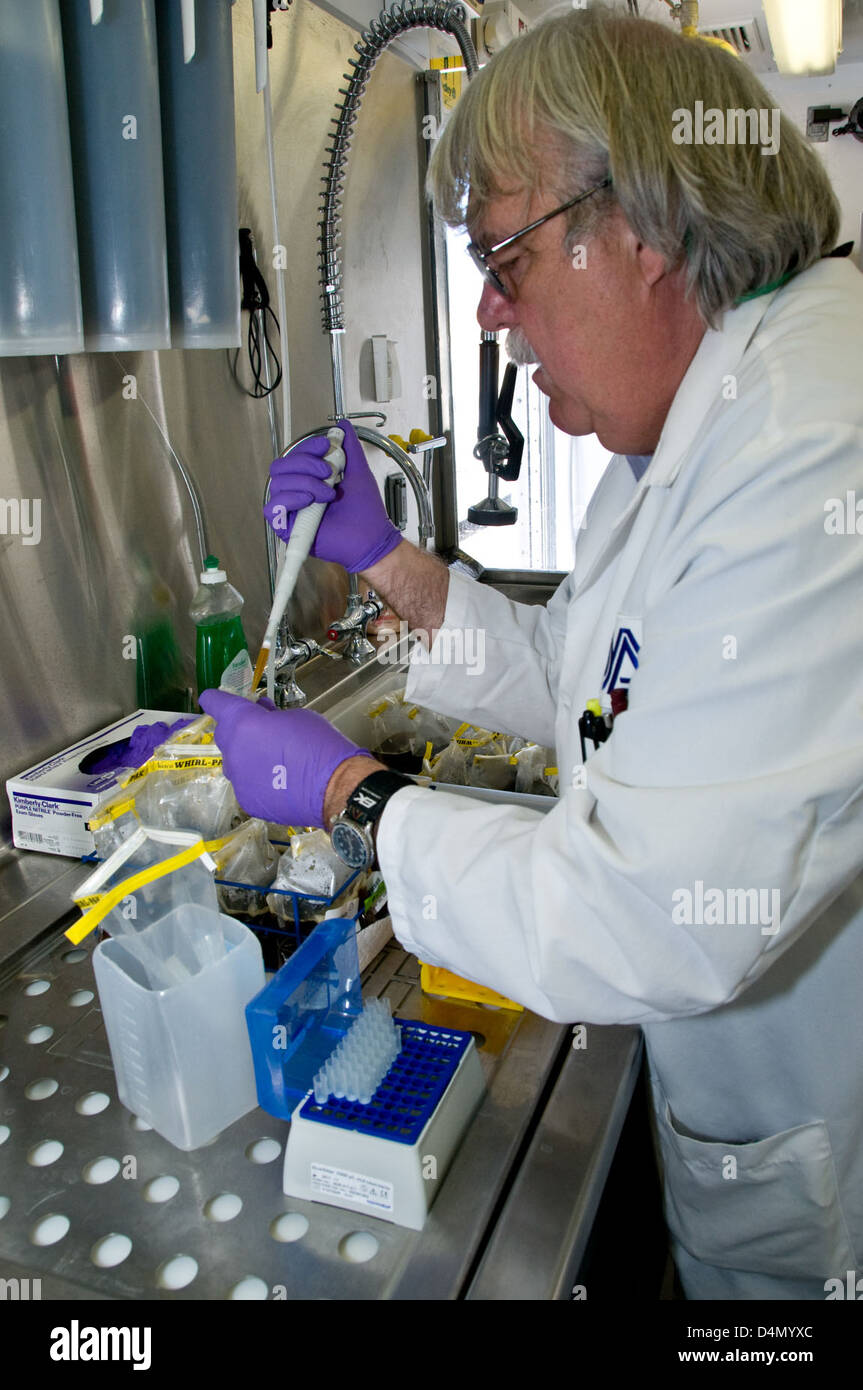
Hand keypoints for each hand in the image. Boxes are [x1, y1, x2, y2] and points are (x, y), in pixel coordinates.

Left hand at [199, 688, 374, 828]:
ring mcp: (238, 779)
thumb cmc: (318, 744)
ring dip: (247, 756)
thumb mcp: (296, 717)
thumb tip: (263, 716)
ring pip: (235, 762)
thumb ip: (271, 716)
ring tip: (272, 760)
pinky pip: (246, 783)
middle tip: (261, 731)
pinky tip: (278, 782)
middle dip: (238, 730)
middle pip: (225, 734)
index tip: (214, 698)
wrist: (334, 787)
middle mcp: (233, 750)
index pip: (216, 704)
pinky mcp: (247, 800)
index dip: (215, 699)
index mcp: (243, 723)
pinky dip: (257, 780)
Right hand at [264, 418, 402, 572]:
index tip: (326, 447)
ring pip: (278, 484)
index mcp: (309, 480)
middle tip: (328, 473)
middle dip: (305, 464)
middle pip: (280, 467)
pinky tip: (310, 501)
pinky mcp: (288, 528)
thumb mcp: (358, 471)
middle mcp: (297, 493)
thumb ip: (349, 448)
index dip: (307, 447)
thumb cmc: (366, 511)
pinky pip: (273, 507)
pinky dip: (291, 499)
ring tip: (327, 493)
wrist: (371, 537)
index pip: (293, 456)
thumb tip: (343, 427)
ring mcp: (292, 510)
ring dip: (305, 483)